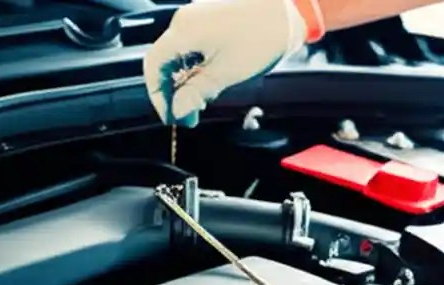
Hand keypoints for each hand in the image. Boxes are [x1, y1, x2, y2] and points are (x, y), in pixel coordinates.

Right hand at [143, 0, 307, 126]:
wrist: (290, 8)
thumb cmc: (262, 35)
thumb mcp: (226, 73)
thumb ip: (196, 92)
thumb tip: (178, 109)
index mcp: (183, 32)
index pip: (153, 66)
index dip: (158, 95)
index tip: (171, 115)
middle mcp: (185, 20)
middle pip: (165, 61)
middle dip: (174, 91)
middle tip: (188, 115)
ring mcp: (199, 17)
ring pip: (180, 55)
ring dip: (187, 80)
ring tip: (203, 101)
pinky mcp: (212, 18)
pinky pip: (194, 45)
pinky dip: (197, 66)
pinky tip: (211, 81)